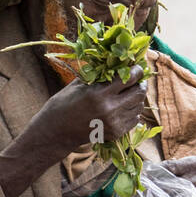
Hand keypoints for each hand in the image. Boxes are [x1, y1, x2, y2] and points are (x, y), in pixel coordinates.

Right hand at [32, 71, 150, 158]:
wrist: (55, 131)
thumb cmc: (64, 103)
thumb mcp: (79, 84)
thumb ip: (100, 74)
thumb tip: (120, 63)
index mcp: (99, 93)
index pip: (129, 78)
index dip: (137, 70)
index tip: (136, 68)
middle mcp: (109, 109)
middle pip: (139, 93)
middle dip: (140, 84)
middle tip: (136, 81)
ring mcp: (113, 123)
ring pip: (139, 107)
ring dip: (137, 98)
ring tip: (129, 94)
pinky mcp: (115, 133)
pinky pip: (134, 120)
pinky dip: (132, 112)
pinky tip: (124, 107)